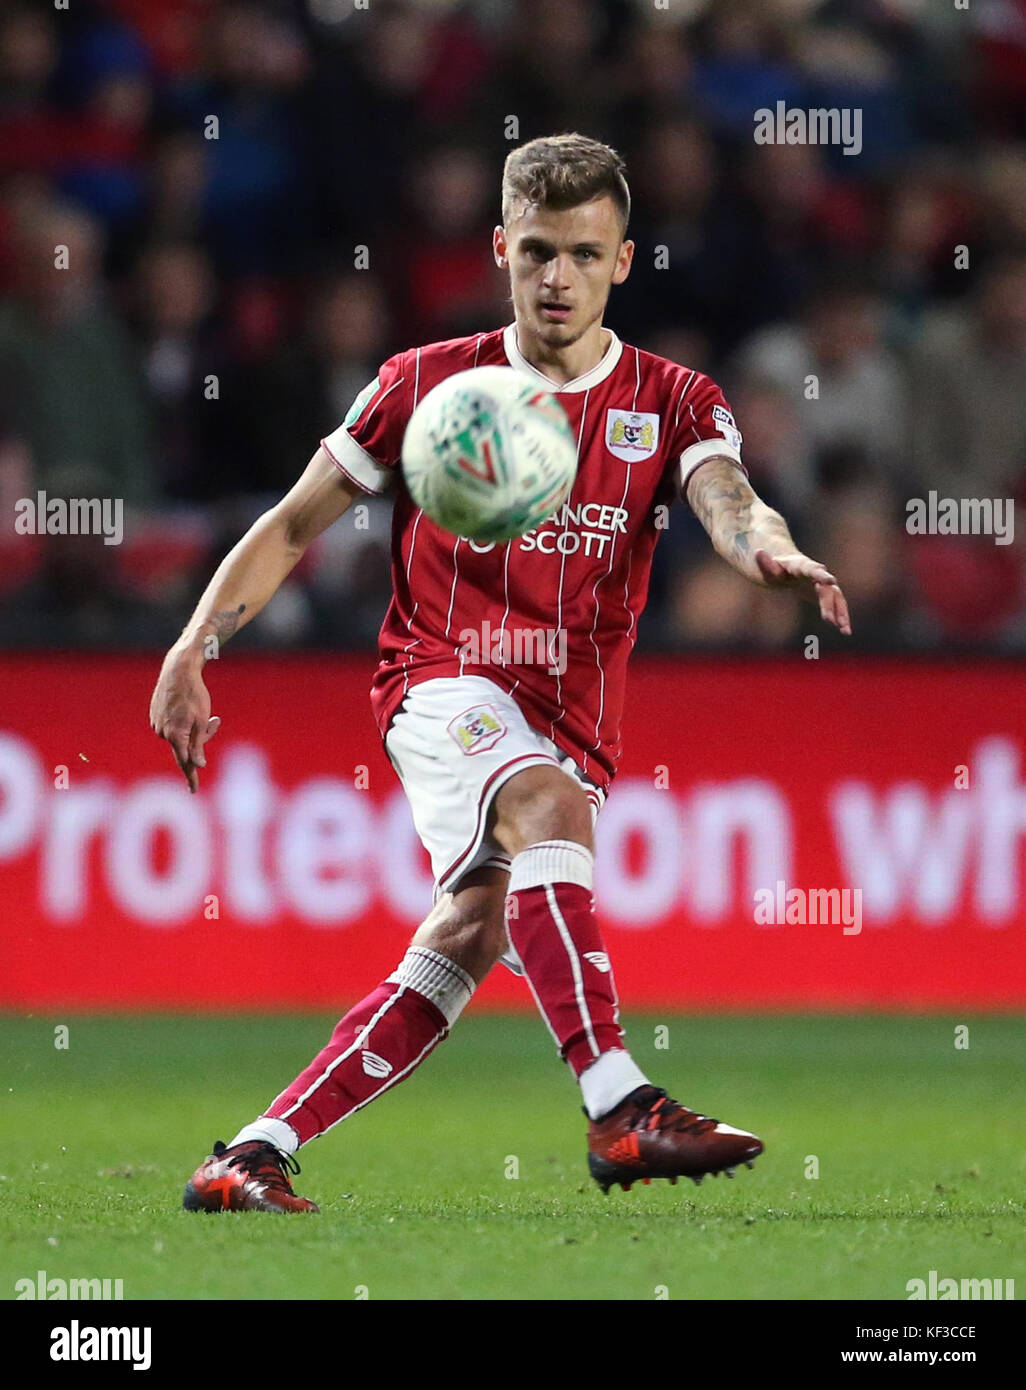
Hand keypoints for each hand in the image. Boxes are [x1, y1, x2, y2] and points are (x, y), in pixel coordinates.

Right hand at [149, 650, 221, 792]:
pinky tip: (185, 707)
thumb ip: (198, 745)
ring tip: (202, 711)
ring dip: (192, 730)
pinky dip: (182, 723)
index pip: (184, 763)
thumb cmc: (194, 695)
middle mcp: (162, 732)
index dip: (191, 777)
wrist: (178, 671)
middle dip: (201, 740)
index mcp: (175, 735)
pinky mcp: (154, 716)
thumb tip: (198, 765)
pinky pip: (171, 727)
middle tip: (216, 721)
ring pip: (178, 737)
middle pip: (185, 748)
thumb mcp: (201, 720)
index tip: (193, 791)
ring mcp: (156, 724)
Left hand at [754, 548, 851, 634]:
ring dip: (841, 612)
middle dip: (829, 604)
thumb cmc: (776, 569)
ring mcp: (824, 584)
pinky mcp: (826, 594)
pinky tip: (845, 631)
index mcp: (803, 566)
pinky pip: (837, 605)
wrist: (787, 569)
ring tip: (844, 630)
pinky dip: (841, 616)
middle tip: (828, 620)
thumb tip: (758, 552)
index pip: (814, 570)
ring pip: (836, 597)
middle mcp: (818, 574)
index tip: (831, 581)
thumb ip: (765, 563)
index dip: (821, 575)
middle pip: (827, 589)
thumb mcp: (768, 568)